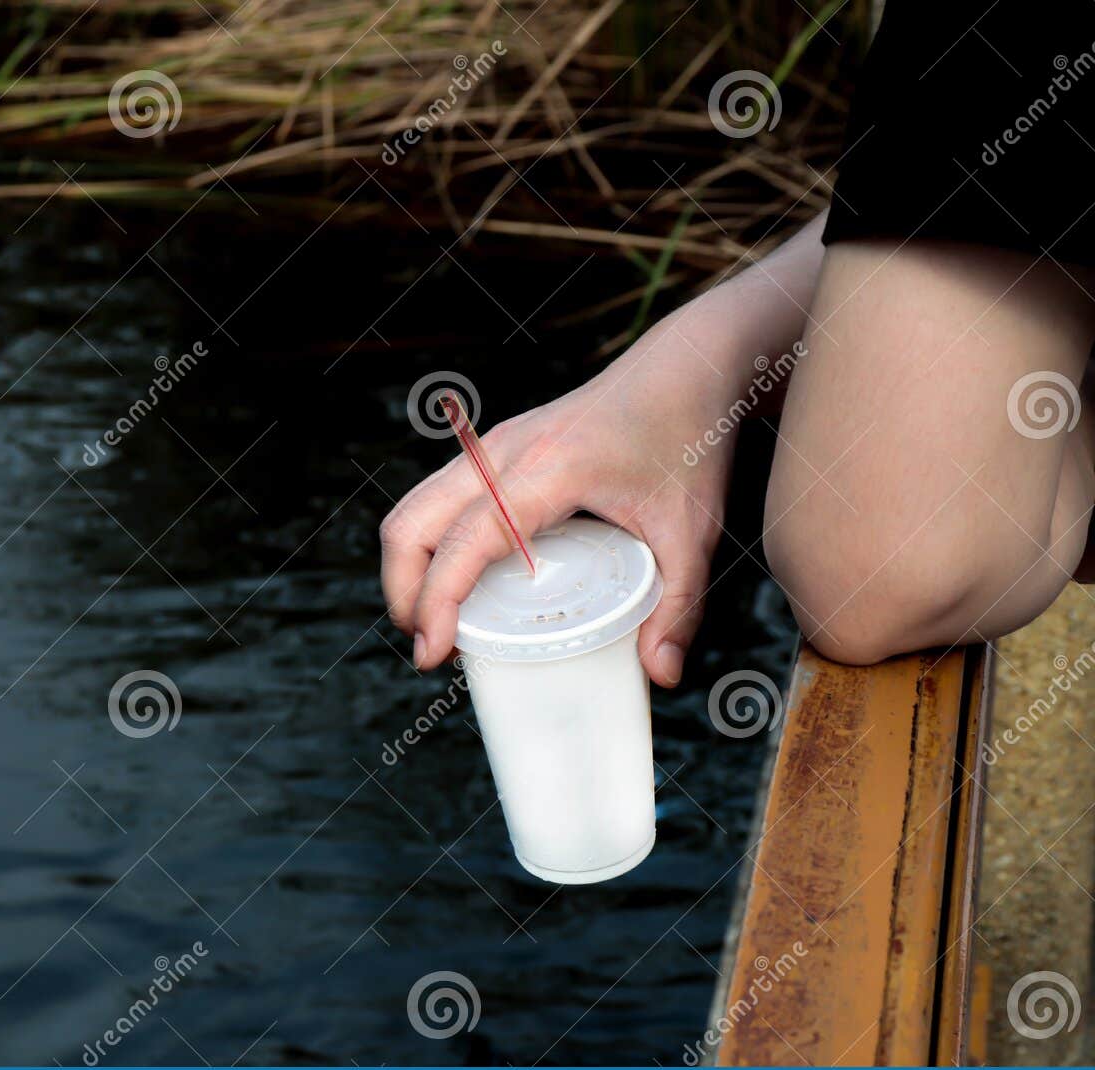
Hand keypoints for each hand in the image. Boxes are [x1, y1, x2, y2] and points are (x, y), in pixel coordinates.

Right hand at [379, 310, 750, 687]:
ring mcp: (492, 446)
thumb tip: (662, 675)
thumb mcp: (693, 529)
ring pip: (413, 509)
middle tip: (432, 648)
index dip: (436, 600)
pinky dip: (427, 545)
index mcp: (545, 469)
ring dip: (407, 569)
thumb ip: (680, 605)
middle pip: (410, 525)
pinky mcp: (495, 449)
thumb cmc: (690, 437)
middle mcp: (502, 452)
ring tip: (438, 624)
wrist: (686, 365)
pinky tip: (459, 582)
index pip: (463, 541)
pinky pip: (435, 499)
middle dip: (404, 593)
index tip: (433, 653)